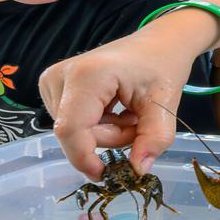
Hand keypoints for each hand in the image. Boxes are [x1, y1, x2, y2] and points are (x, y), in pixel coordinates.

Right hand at [40, 29, 191, 181]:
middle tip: (138, 120)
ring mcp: (53, 81)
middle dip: (111, 138)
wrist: (156, 44)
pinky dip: (99, 125)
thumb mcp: (166, 104)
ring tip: (128, 111)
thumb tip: (137, 170)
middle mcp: (60, 76)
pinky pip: (74, 124)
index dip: (85, 158)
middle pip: (77, 134)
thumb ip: (153, 139)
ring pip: (76, 132)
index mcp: (86, 76)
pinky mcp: (53, 87)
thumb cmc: (161, 67)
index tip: (106, 175)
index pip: (72, 130)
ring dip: (107, 132)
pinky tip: (116, 108)